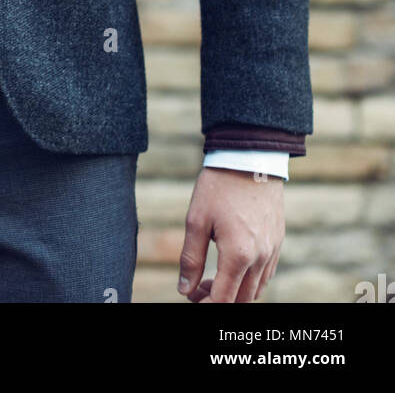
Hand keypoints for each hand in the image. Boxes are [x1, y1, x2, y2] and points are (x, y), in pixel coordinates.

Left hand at [178, 167, 284, 302]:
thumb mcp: (196, 219)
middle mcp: (260, 258)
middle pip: (240, 301)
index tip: (190, 296)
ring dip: (234, 294)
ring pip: (256, 292)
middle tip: (197, 287)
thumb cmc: (219, 186)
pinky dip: (249, 282)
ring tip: (212, 278)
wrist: (250, 157)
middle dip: (217, 301)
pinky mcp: (277, 241)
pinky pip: (266, 275)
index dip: (203, 305)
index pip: (222, 301)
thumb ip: (190, 258)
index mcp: (238, 255)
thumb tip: (184, 289)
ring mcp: (272, 251)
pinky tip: (233, 268)